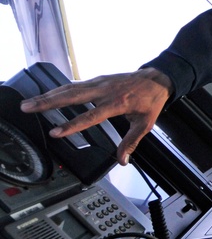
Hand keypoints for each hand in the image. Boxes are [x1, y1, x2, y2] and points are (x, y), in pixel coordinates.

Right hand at [19, 68, 173, 165]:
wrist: (157, 78)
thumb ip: (132, 142)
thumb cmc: (151, 100)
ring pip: (70, 88)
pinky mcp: (97, 79)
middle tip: (28, 107)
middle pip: (72, 96)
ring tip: (31, 102)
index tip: (56, 132)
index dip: (72, 125)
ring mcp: (100, 83)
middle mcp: (105, 91)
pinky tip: (47, 94)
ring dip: (49, 95)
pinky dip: (59, 89)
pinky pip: (75, 84)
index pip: (90, 116)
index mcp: (117, 103)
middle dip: (48, 102)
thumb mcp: (145, 123)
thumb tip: (123, 160)